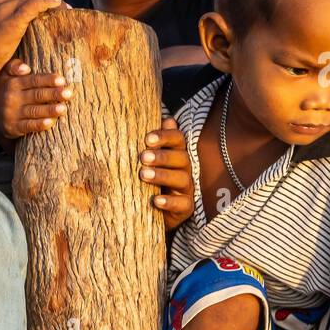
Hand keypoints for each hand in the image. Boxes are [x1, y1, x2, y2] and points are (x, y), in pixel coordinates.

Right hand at [0, 58, 73, 139]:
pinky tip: (51, 122)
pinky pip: (28, 126)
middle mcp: (12, 98)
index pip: (34, 80)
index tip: (62, 80)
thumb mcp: (5, 75)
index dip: (48, 80)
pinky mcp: (13, 128)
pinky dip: (39, 124)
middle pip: (36, 95)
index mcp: (13, 83)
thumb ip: (14, 66)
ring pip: (34, 111)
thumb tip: (26, 68)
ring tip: (64, 109)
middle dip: (54, 94)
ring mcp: (12, 114)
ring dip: (49, 110)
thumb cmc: (6, 91)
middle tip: (69, 93)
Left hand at [142, 117, 193, 231]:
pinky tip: (156, 200)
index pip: (178, 139)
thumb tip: (160, 118)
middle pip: (181, 158)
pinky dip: (170, 202)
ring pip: (182, 179)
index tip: (147, 138)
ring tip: (143, 175)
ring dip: (162, 175)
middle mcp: (184, 169)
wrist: (149, 211)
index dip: (165, 136)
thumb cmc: (147, 179)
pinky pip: (183, 204)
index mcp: (176, 154)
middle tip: (142, 157)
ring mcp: (186, 188)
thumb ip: (149, 142)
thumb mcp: (146, 160)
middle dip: (162, 156)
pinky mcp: (186, 208)